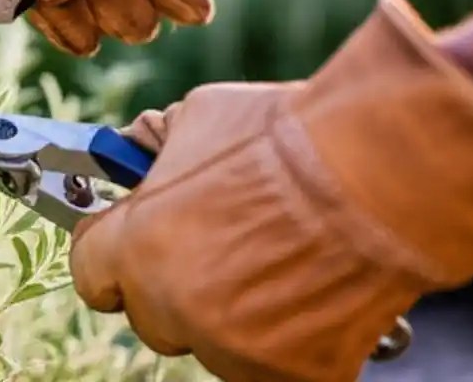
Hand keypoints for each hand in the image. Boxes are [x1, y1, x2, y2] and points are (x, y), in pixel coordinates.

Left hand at [68, 0, 472, 381]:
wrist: (382, 170)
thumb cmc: (284, 136)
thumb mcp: (195, 117)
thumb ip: (151, 147)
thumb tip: (129, 148)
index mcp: (137, 248)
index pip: (90, 272)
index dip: (110, 252)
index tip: (127, 242)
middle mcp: (174, 306)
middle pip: (148, 314)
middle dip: (172, 282)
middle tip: (217, 245)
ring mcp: (233, 347)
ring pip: (209, 341)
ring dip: (229, 312)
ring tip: (275, 259)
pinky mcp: (292, 373)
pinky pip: (269, 366)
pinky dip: (287, 340)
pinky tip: (308, 291)